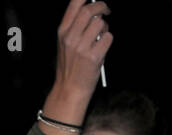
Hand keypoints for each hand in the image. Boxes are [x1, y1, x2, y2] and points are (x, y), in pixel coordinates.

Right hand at [39, 0, 111, 134]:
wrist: (69, 89)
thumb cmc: (69, 67)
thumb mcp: (64, 43)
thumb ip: (75, 25)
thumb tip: (92, 10)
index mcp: (62, 32)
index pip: (75, 3)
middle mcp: (70, 37)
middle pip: (89, 10)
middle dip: (101, 6)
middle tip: (106, 11)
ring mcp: (81, 47)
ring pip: (100, 24)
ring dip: (105, 27)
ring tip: (100, 36)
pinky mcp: (93, 57)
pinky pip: (108, 38)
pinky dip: (108, 40)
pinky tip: (102, 47)